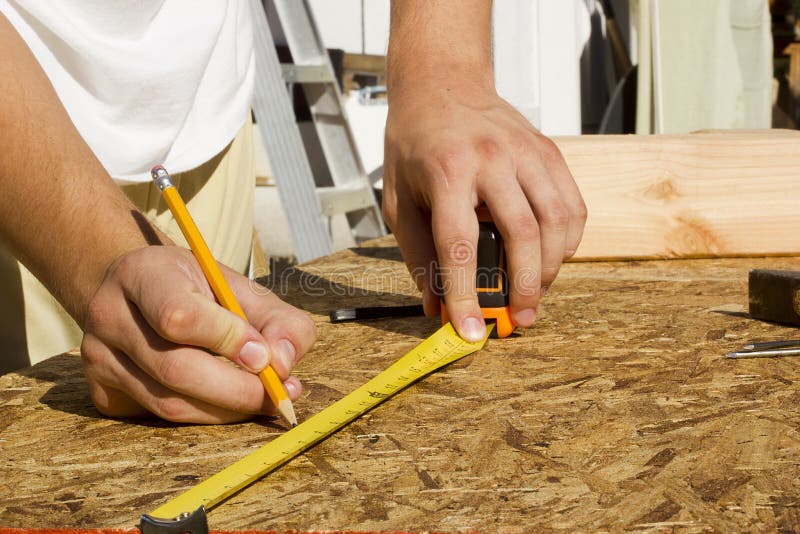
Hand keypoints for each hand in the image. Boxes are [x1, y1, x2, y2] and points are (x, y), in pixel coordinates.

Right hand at [80, 246, 315, 423]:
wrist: (135, 291)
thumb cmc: (195, 288)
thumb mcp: (238, 286)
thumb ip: (276, 318)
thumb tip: (283, 362)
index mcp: (142, 274)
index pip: (179, 316)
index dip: (228, 340)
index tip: (267, 357)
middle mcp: (109, 316)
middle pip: (175, 369)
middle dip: (237, 389)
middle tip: (280, 393)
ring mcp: (99, 358)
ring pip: (168, 404)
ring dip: (227, 410)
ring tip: (265, 400)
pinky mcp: (103, 393)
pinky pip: (160, 417)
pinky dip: (205, 416)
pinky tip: (230, 404)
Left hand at [382, 83, 586, 340]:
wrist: (442, 85)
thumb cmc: (414, 145)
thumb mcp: (398, 199)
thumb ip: (416, 254)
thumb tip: (436, 307)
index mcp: (446, 171)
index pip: (458, 244)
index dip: (466, 294)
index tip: (472, 332)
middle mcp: (492, 159)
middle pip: (522, 234)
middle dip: (524, 287)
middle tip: (519, 320)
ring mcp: (526, 152)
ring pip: (557, 221)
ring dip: (550, 268)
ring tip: (534, 294)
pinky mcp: (548, 152)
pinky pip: (572, 204)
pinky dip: (568, 240)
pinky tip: (550, 259)